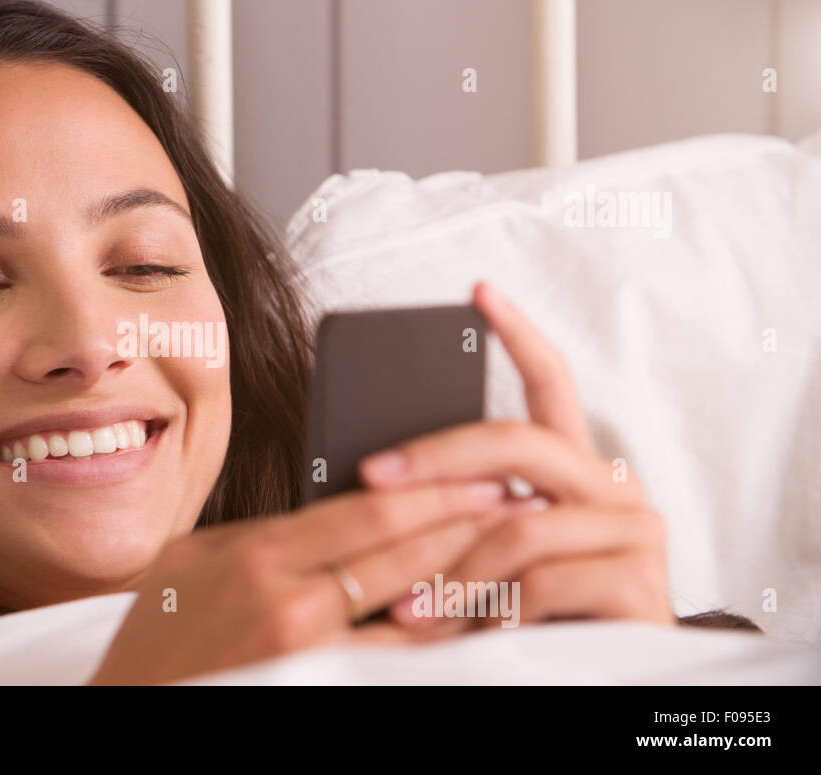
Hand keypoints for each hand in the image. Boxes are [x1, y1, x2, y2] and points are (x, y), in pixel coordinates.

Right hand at [88, 480, 513, 684]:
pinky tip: (467, 617)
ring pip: (410, 611)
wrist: (132, 705)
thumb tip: (331, 511)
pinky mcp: (315, 686)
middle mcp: (287, 603)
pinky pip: (393, 661)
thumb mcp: (196, 561)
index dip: (433, 491)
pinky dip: (434, 634)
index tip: (478, 475)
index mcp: (256, 555)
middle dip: (466, 526)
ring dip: (467, 579)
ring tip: (509, 556)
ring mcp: (305, 655)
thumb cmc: (158, 635)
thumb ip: (266, 534)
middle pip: (399, 554)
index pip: (366, 510)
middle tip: (517, 505)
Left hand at [359, 282, 675, 633]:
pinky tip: (463, 630)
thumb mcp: (483, 556)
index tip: (480, 292)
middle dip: (433, 458)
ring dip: (450, 573)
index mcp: (574, 473)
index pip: (552, 386)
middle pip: (516, 442)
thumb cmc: (531, 620)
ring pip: (518, 524)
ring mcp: (632, 530)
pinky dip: (489, 612)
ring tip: (405, 609)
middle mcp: (611, 488)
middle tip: (371, 476)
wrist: (595, 687)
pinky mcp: (641, 581)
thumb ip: (457, 512)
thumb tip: (374, 483)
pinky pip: (542, 582)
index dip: (518, 336)